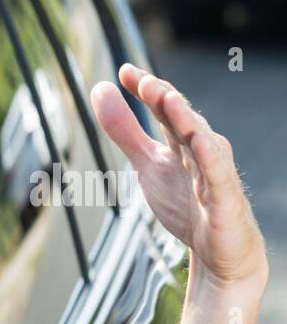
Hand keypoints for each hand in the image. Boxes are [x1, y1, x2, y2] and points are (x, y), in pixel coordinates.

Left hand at [90, 64, 267, 289]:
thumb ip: (125, 130)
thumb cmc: (186, 201)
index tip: (124, 72)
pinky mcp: (224, 198)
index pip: (164, 108)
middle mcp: (201, 149)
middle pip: (182, 119)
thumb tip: (100, 90)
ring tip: (169, 100)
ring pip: (201, 141)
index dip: (147, 89)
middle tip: (143, 81)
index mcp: (181, 139)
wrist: (216, 251)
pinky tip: (200, 143)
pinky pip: (218, 176)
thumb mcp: (146, 164)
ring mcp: (215, 172)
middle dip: (164, 99)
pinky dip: (210, 159)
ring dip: (186, 120)